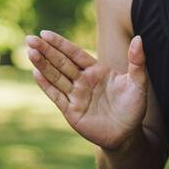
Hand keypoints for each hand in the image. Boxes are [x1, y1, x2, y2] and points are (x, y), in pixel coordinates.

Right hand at [27, 30, 147, 152]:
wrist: (127, 135)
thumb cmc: (134, 107)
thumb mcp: (138, 83)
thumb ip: (137, 61)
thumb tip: (139, 38)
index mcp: (96, 70)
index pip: (74, 54)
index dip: (60, 44)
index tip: (45, 33)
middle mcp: (82, 81)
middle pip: (61, 62)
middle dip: (45, 50)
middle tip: (30, 39)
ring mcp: (75, 96)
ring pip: (56, 77)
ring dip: (43, 65)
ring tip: (30, 52)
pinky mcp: (71, 111)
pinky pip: (56, 96)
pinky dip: (46, 85)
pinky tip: (36, 74)